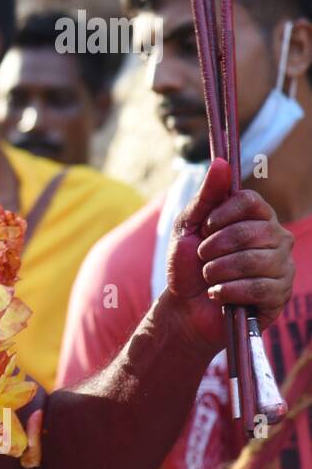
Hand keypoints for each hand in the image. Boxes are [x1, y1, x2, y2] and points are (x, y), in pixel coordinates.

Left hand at [167, 158, 293, 350]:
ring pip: (256, 260)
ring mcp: (282, 266)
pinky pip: (260, 288)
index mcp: (256, 216)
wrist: (185, 305)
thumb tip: (221, 162)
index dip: (222, 214)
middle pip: (253, 231)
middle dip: (215, 246)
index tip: (204, 227)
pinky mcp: (280, 295)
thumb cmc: (188, 263)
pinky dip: (228, 291)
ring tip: (208, 276)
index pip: (250, 201)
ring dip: (219, 270)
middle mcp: (276, 237)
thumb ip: (206, 195)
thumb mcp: (188, 225)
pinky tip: (217, 293)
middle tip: (202, 257)